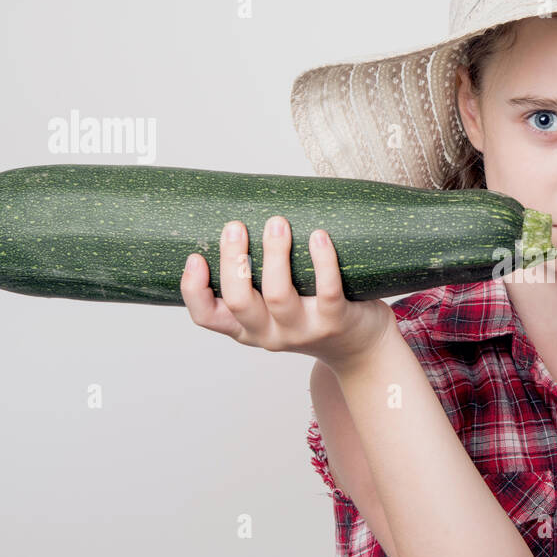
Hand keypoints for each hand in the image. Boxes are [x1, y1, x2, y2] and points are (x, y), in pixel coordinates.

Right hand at [179, 216, 395, 367]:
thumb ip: (255, 277)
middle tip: (235, 226)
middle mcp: (270, 334)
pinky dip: (322, 260)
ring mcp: (303, 330)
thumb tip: (241, 208)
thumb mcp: (274, 307)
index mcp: (247, 328)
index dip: (194, 290)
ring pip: (278, 295)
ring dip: (275, 255)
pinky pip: (326, 291)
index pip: (207, 317)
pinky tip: (318, 236)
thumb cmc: (312, 315)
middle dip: (234, 261)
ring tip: (277, 223)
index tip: (195, 257)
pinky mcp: (335, 322)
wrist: (361, 348)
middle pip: (239, 302)